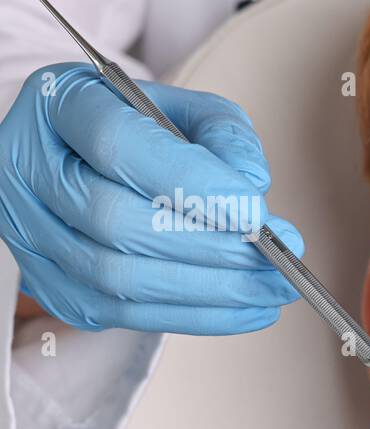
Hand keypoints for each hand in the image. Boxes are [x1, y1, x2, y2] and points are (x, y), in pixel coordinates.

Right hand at [0, 63, 300, 333]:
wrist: (86, 158)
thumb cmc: (143, 129)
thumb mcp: (187, 108)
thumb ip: (224, 135)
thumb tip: (252, 185)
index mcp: (60, 106)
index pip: (118, 146)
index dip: (192, 185)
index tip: (257, 214)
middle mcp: (28, 169)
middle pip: (116, 222)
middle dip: (210, 247)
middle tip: (278, 256)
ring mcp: (30, 233)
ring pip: (117, 278)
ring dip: (210, 290)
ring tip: (275, 286)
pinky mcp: (52, 286)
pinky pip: (124, 315)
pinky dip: (197, 317)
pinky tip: (250, 308)